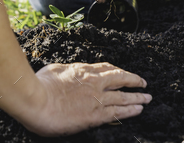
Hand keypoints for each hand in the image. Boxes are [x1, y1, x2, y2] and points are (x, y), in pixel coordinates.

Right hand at [20, 62, 151, 136]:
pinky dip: (131, 110)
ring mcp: (96, 98)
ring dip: (138, 96)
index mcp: (82, 70)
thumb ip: (65, 71)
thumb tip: (67, 72)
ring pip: (124, 96)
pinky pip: (119, 112)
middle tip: (143, 83)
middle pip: (120, 78)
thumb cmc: (39, 86)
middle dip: (133, 80)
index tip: (123, 73)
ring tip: (147, 98)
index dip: (117, 71)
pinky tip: (139, 109)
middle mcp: (93, 82)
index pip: (105, 68)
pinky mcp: (96, 115)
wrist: (36, 101)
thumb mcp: (53, 70)